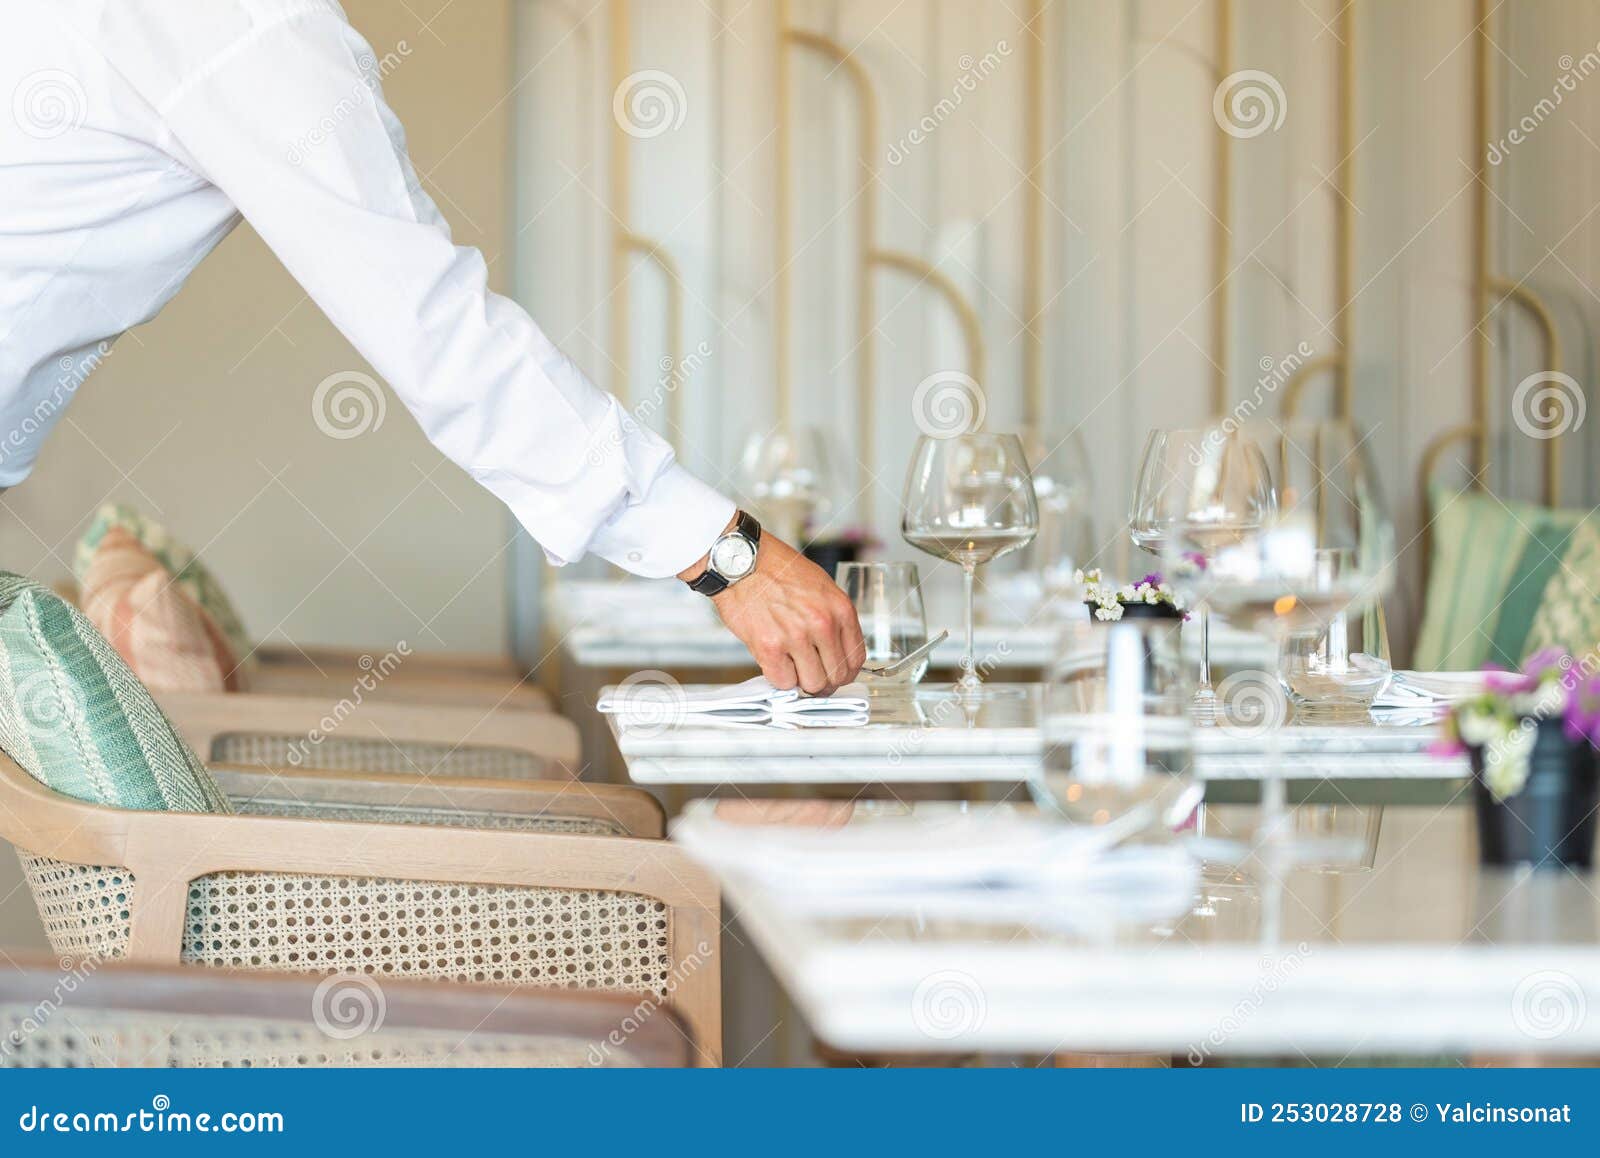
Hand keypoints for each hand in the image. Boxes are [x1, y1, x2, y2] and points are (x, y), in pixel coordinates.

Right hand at [680, 525, 865, 694]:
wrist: (742, 562)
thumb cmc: (777, 570)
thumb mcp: (821, 587)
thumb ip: (833, 619)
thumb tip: (837, 651)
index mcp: (840, 609)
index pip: (856, 658)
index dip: (846, 672)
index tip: (836, 674)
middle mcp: (822, 624)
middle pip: (837, 677)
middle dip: (825, 681)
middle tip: (811, 674)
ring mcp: (796, 637)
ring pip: (812, 684)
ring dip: (802, 680)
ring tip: (792, 666)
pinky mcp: (769, 647)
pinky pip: (784, 682)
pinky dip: (780, 678)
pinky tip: (776, 662)